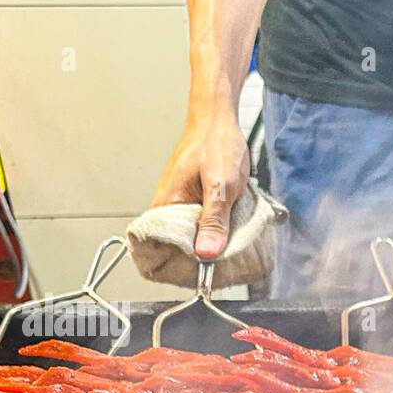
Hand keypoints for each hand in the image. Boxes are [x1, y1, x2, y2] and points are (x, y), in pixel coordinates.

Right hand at [151, 104, 249, 259]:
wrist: (219, 118)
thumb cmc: (216, 143)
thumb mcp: (222, 186)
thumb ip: (214, 220)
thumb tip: (206, 253)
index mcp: (167, 203)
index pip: (162, 246)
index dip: (181, 264)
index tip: (201, 275)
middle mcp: (170, 205)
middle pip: (180, 244)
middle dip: (200, 257)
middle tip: (223, 266)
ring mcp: (182, 202)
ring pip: (194, 234)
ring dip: (211, 243)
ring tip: (228, 251)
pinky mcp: (195, 199)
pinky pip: (203, 222)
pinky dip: (216, 229)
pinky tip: (229, 233)